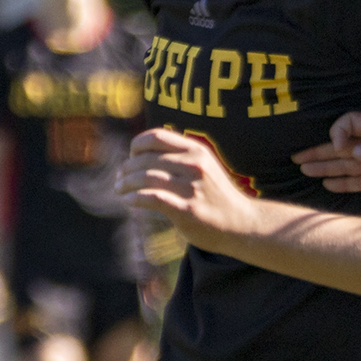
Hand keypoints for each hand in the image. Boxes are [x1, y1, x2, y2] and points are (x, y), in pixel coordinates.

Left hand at [115, 129, 263, 250]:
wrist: (242, 224)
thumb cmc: (216, 196)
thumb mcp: (203, 166)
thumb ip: (179, 157)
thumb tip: (140, 155)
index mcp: (196, 150)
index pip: (155, 136)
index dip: (136, 146)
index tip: (131, 158)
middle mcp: (194, 164)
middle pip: (146, 158)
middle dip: (126, 168)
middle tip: (120, 179)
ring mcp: (191, 187)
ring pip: (145, 177)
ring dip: (125, 183)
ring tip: (119, 190)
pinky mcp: (187, 210)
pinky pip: (151, 198)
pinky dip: (134, 198)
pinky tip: (128, 201)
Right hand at [292, 111, 360, 201]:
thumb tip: (352, 152)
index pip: (351, 123)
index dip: (339, 131)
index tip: (338, 147)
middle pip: (342, 146)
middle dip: (320, 151)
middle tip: (297, 158)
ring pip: (346, 165)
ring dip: (326, 167)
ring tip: (304, 170)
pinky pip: (358, 181)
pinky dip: (343, 183)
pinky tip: (327, 185)